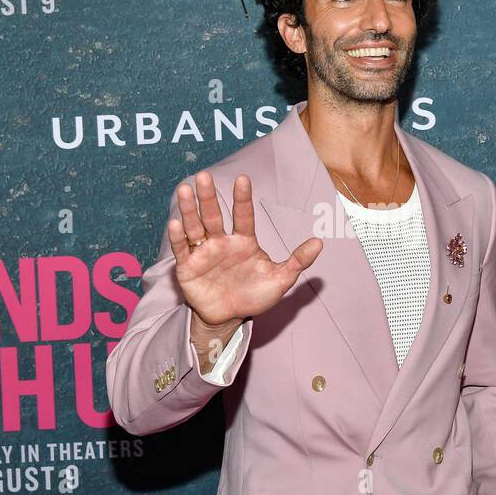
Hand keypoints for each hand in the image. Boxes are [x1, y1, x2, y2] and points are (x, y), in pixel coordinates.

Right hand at [170, 171, 323, 332]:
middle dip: (208, 197)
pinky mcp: (188, 267)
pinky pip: (182, 250)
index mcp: (243, 241)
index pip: (243, 216)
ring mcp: (203, 253)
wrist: (230, 318)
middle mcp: (222, 242)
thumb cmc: (254, 295)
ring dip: (190, 210)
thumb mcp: (279, 280)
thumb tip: (319, 243)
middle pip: (214, 215)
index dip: (242, 199)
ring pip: (195, 227)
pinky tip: (176, 223)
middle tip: (204, 176)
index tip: (243, 179)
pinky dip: (178, 238)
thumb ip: (297, 261)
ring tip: (185, 190)